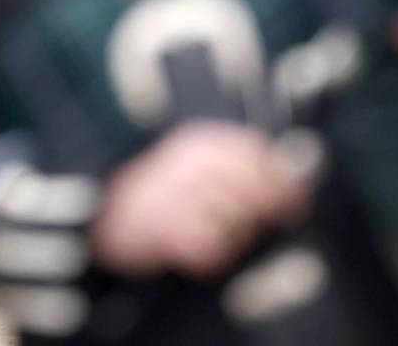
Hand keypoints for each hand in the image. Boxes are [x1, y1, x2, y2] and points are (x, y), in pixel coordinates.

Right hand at [89, 122, 308, 280]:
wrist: (102, 210)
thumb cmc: (158, 189)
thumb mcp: (194, 162)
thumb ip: (238, 166)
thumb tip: (291, 182)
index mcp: (200, 142)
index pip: (257, 155)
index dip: (283, 181)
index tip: (295, 202)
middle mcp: (190, 162)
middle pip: (254, 192)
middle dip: (259, 213)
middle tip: (249, 222)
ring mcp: (177, 193)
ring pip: (235, 223)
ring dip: (231, 236)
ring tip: (209, 231)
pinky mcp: (165, 227)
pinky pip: (210, 249)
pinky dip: (208, 255)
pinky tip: (192, 245)